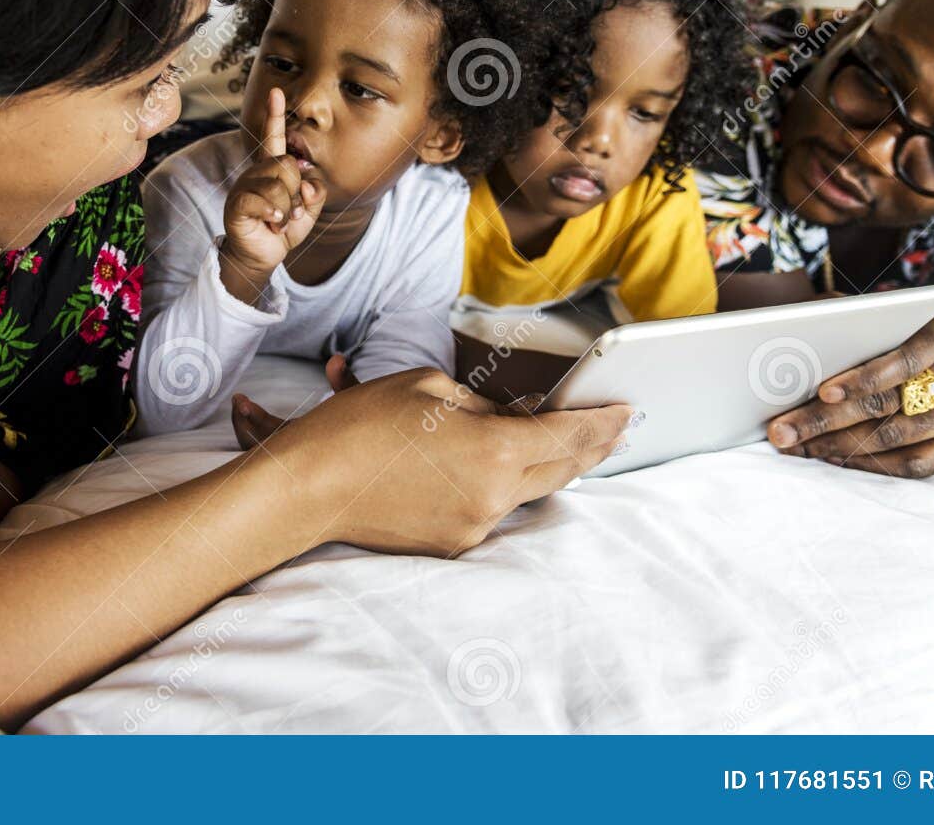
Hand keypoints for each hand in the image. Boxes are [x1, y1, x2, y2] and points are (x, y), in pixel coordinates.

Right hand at [220, 87, 324, 303]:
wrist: (262, 255)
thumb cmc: (283, 228)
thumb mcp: (309, 209)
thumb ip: (316, 192)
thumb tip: (308, 183)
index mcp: (272, 169)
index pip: (275, 138)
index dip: (275, 116)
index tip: (276, 92)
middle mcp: (256, 172)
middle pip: (287, 164)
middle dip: (297, 192)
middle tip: (289, 211)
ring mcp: (244, 186)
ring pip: (279, 185)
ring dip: (288, 210)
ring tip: (279, 221)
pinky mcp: (237, 204)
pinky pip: (264, 200)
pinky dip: (275, 214)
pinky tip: (273, 222)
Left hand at [231, 354, 362, 448]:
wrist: (372, 447)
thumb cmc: (363, 420)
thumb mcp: (354, 399)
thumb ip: (344, 380)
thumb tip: (337, 358)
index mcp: (308, 443)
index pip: (273, 437)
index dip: (255, 420)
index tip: (243, 401)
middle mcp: (297, 454)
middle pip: (258, 449)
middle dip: (243, 424)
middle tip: (238, 400)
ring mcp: (290, 457)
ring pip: (256, 452)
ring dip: (244, 428)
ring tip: (240, 403)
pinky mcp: (288, 454)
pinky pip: (260, 450)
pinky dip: (251, 432)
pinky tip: (246, 411)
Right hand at [262, 366, 634, 556]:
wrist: (307, 490)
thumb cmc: (359, 428)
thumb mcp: (427, 389)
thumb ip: (483, 404)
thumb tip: (511, 418)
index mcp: (495, 451)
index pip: (568, 435)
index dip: (602, 421)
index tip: (627, 409)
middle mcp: (494, 497)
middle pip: (561, 470)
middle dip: (592, 446)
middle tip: (617, 427)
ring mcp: (474, 527)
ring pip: (527, 491)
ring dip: (546, 465)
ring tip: (557, 440)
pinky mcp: (451, 544)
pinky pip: (490, 508)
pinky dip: (501, 485)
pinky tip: (494, 465)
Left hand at [766, 312, 933, 477]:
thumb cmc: (916, 343)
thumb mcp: (899, 320)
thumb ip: (855, 314)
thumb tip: (801, 319)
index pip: (903, 359)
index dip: (862, 378)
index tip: (822, 392)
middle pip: (888, 402)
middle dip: (826, 419)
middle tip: (781, 432)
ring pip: (896, 437)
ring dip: (840, 445)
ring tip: (798, 445)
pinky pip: (913, 465)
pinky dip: (869, 464)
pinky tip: (833, 458)